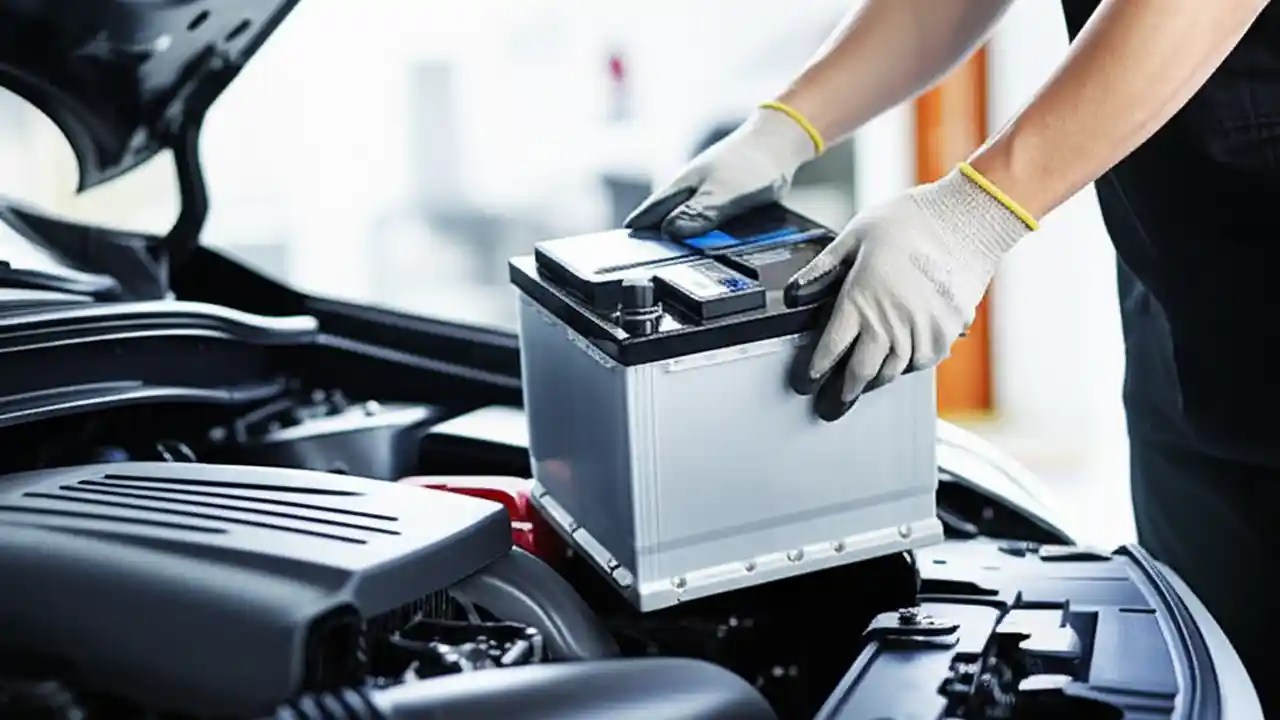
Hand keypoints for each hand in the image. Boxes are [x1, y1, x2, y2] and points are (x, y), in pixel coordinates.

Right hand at [625, 106, 819, 237]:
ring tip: (675, 251)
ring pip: (688, 216)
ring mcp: (708, 190)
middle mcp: (691, 188)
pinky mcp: (727, 194)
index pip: (650, 212)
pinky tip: (710, 237)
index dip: (638, 230)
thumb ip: (698, 214)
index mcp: (682, 187)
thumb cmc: (751, 164)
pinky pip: (710, 215)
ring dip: (682, 232)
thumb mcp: (721, 194)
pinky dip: (705, 228)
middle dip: (656, 234)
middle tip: (648, 254)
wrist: (782, 142)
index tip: (627, 247)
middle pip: (666, 215)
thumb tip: (671, 231)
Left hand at [787, 166, 1034, 420]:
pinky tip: (899, 364)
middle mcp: (890, 322)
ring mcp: (921, 330)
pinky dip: (907, 367)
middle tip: (830, 406)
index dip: (815, 370)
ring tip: (862, 386)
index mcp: (860, 299)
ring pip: (892, 372)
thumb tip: (792, 294)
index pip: (830, 348)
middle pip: (860, 371)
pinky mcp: (947, 331)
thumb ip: (822, 268)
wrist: (967, 218)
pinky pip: (923, 362)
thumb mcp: (855, 236)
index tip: (806, 382)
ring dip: (874, 382)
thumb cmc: (910, 221)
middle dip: (842, 392)